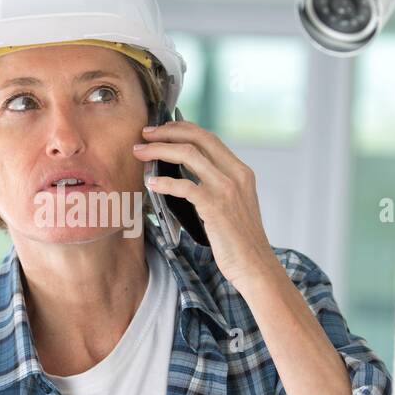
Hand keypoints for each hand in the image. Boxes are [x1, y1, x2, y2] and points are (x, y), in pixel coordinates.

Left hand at [134, 120, 276, 290]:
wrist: (255, 266)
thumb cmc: (240, 240)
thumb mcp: (235, 204)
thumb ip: (217, 185)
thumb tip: (185, 172)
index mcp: (241, 171)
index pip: (209, 137)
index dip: (182, 128)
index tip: (161, 130)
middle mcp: (236, 175)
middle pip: (198, 138)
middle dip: (167, 132)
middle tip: (145, 134)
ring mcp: (226, 190)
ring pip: (188, 155)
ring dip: (159, 150)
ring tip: (140, 153)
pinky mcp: (215, 207)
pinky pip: (184, 186)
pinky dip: (164, 183)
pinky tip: (151, 184)